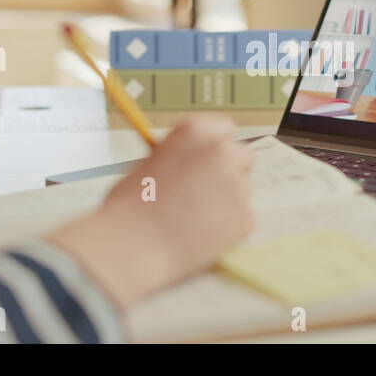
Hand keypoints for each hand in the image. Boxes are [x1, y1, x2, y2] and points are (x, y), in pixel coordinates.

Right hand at [49, 115, 255, 309]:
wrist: (132, 246)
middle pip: (242, 157)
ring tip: (192, 222)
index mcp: (195, 131)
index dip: (215, 147)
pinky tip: (200, 237)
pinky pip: (242, 220)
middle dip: (229, 172)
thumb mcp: (149, 164)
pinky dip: (228, 229)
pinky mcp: (246, 217)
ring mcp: (238, 184)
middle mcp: (221, 152)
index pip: (224, 129)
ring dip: (226, 203)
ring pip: (242, 191)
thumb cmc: (129, 208)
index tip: (209, 161)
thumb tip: (195, 167)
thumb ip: (180, 160)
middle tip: (206, 193)